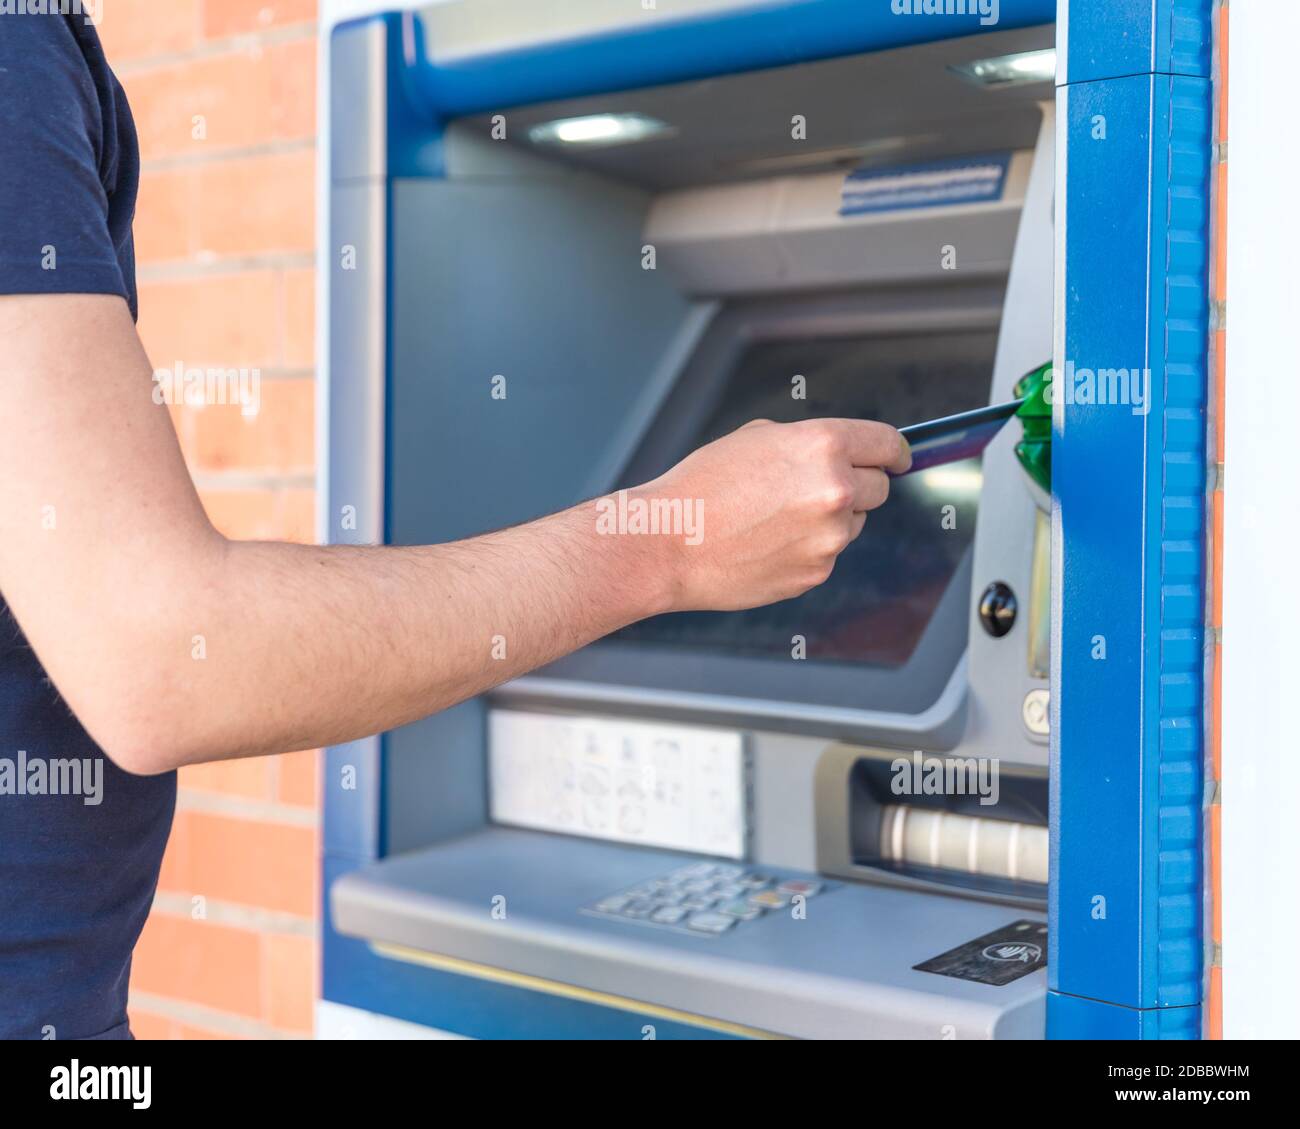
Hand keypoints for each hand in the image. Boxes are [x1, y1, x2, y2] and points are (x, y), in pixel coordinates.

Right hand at [636, 418, 910, 612]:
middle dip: (856, 486)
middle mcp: (835, 490)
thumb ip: (807, 445)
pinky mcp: (816, 573)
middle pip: (877, 488)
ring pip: (851, 524)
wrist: (668, 543)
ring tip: (773, 520)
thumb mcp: (756, 439)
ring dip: (828, 520)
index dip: (895, 452)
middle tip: (814, 491)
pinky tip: (764, 544)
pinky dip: (805, 549)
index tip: (898, 459)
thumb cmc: (701, 486)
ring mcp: (829, 537)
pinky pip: (825, 555)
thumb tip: (840, 456)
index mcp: (824, 446)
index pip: (887, 445)